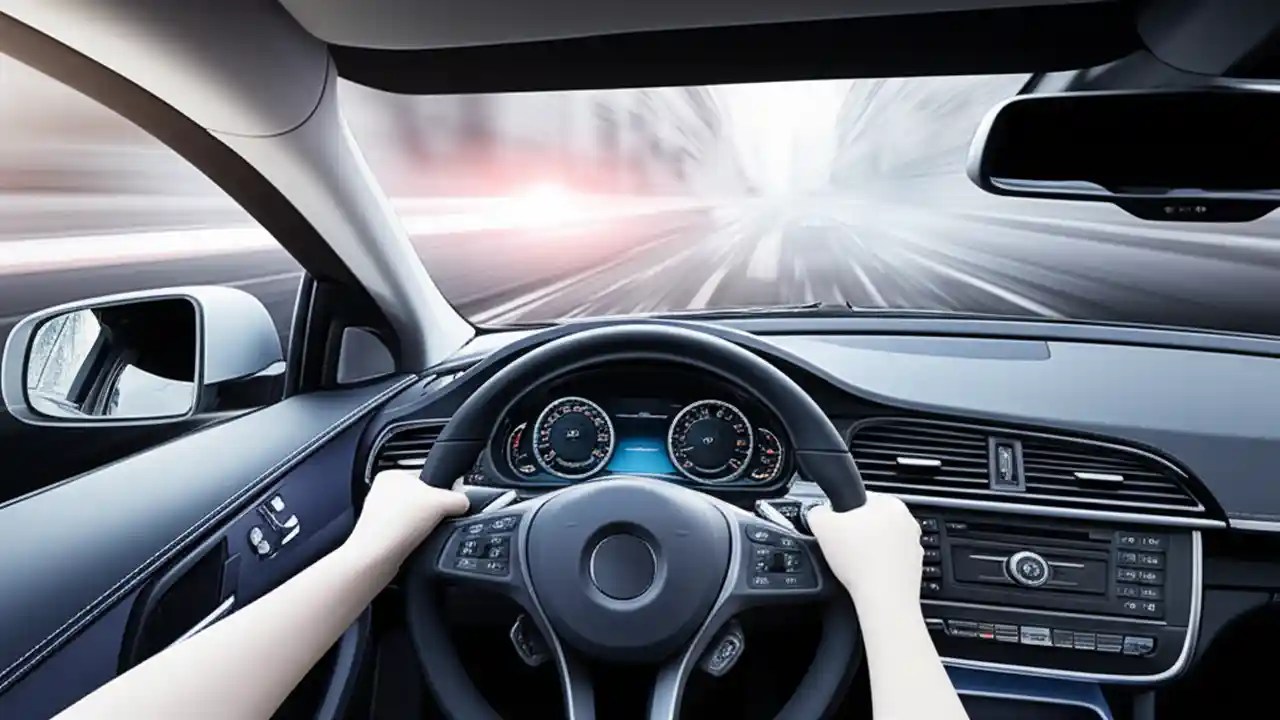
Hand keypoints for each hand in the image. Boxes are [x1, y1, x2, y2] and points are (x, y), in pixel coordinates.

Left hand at [346, 469, 468, 570]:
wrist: (376, 557)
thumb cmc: (398, 523)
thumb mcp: (442, 502)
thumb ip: (458, 499)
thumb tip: (464, 503)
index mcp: (392, 475)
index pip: (426, 477)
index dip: (441, 490)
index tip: (447, 503)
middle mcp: (381, 493)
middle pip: (421, 499)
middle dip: (431, 512)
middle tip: (436, 520)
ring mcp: (378, 515)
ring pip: (413, 519)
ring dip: (421, 527)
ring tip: (422, 534)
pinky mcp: (379, 536)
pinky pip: (404, 535)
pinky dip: (412, 540)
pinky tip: (414, 544)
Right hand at [807, 492, 922, 610]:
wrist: (884, 600)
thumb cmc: (859, 560)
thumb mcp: (822, 525)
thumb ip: (817, 512)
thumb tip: (817, 513)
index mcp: (891, 503)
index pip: (861, 499)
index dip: (843, 514)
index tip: (835, 529)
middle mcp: (908, 522)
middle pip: (872, 522)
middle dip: (857, 533)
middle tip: (841, 547)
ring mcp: (914, 547)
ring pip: (881, 543)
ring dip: (867, 551)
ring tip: (853, 564)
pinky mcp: (914, 569)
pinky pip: (889, 563)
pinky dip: (878, 568)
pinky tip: (866, 576)